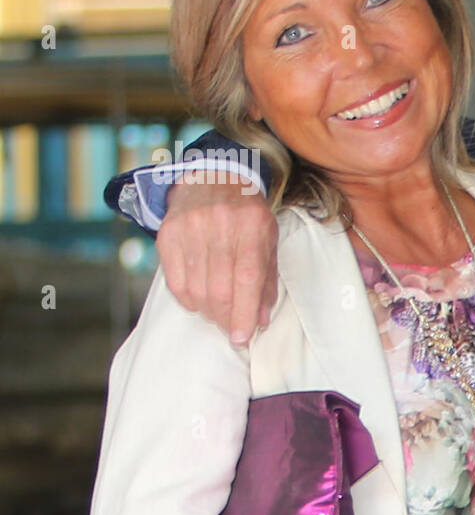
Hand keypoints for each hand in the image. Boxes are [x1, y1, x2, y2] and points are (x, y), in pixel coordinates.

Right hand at [157, 180, 277, 344]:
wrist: (213, 176)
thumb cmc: (247, 216)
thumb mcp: (268, 240)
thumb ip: (267, 280)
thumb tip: (260, 320)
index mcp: (252, 225)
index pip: (247, 278)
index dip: (243, 312)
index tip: (242, 337)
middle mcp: (220, 224)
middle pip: (220, 288)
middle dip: (226, 318)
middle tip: (231, 328)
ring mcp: (190, 227)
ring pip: (196, 289)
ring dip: (208, 311)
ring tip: (218, 314)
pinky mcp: (167, 233)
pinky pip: (175, 281)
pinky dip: (188, 300)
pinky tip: (199, 301)